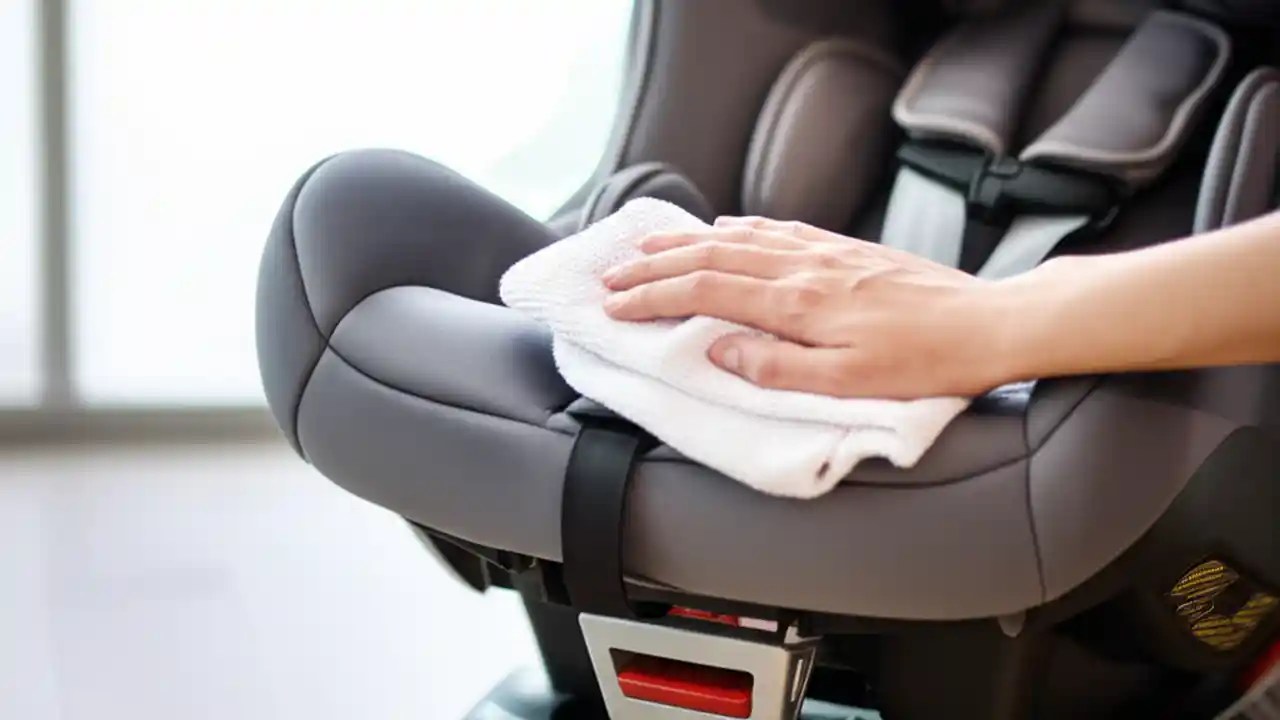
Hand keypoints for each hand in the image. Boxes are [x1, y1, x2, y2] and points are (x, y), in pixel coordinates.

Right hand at [601, 217, 1019, 398]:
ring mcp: (825, 253)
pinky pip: (780, 227)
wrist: (988, 324)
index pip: (705, 292)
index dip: (653, 296)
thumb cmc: (923, 363)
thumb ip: (776, 368)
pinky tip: (727, 225)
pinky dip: (741, 226)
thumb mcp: (847, 384)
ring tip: (648, 244)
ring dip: (687, 240)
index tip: (613, 305)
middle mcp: (804, 268)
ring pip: (739, 236)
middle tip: (611, 274)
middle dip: (654, 265)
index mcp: (798, 305)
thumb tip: (717, 351)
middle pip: (711, 256)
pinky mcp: (847, 249)